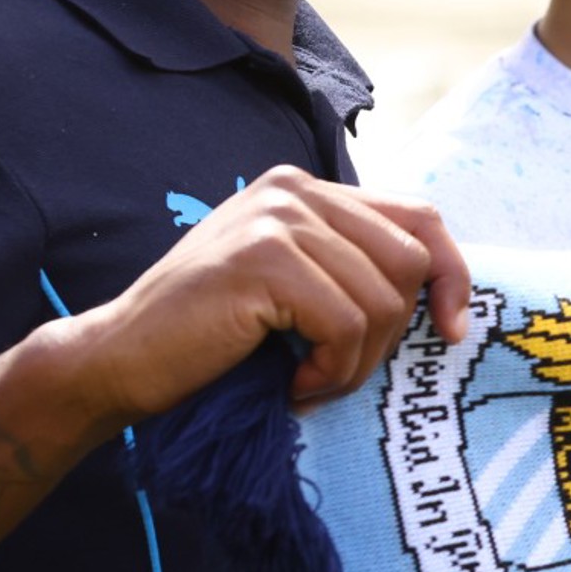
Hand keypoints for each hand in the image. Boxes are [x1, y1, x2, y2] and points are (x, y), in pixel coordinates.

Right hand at [63, 165, 472, 415]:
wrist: (117, 360)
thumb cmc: (207, 337)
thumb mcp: (289, 288)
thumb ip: (347, 267)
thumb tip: (443, 292)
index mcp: (304, 189)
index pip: (419, 217)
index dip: (452, 274)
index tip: (453, 329)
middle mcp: (294, 190)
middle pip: (410, 262)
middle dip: (390, 335)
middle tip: (336, 371)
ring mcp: (278, 220)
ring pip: (383, 300)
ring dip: (355, 363)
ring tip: (307, 380)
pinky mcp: (264, 261)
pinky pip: (347, 325)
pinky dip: (330, 370)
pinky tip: (292, 382)